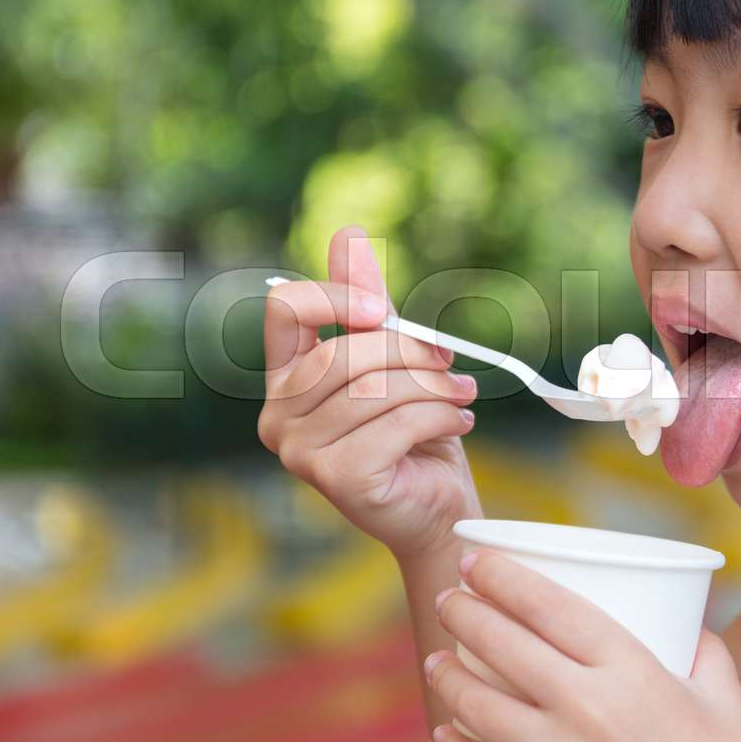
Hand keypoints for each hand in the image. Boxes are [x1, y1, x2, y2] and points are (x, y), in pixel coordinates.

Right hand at [258, 225, 481, 556]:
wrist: (438, 507)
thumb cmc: (414, 435)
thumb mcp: (396, 362)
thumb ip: (369, 307)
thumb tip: (348, 233)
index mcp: (287, 379)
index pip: (287, 311)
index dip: (334, 296)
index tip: (380, 309)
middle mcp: (279, 416)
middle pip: (344, 352)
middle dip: (409, 352)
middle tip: (450, 364)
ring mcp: (300, 452)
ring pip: (375, 389)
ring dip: (433, 387)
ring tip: (461, 397)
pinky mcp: (336, 478)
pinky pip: (396, 423)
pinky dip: (438, 416)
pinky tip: (457, 424)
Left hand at [424, 550, 740, 741]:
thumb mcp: (721, 685)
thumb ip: (695, 638)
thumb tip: (672, 610)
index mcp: (632, 669)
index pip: (546, 605)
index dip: (499, 576)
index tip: (473, 559)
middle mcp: (591, 711)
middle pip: (502, 646)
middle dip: (462, 612)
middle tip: (448, 599)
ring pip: (479, 708)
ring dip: (448, 676)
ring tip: (437, 660)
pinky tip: (446, 729)